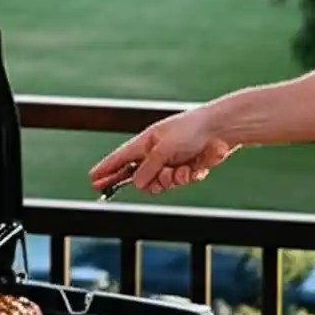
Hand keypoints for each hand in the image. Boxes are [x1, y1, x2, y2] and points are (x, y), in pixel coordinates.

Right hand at [89, 107, 235, 194]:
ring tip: (182, 168)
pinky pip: (179, 183)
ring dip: (171, 179)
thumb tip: (136, 185)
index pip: (120, 158)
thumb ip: (148, 168)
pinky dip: (187, 177)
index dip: (106, 169)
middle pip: (139, 178)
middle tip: (161, 175)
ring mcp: (171, 162)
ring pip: (160, 184)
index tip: (93, 179)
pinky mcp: (186, 169)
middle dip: (149, 181)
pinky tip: (195, 168)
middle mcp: (156, 153)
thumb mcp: (164, 149)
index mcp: (145, 142)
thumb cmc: (190, 130)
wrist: (221, 130)